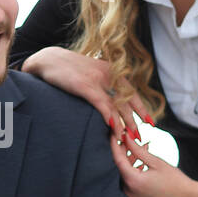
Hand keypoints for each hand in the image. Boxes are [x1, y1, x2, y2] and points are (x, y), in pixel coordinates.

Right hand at [22, 46, 152, 142]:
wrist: (47, 58)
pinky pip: (102, 104)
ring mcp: (96, 80)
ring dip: (124, 124)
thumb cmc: (65, 68)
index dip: (141, 108)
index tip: (150, 121)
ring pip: (116, 105)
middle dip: (135, 120)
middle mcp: (107, 74)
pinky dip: (109, 117)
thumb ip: (99, 82)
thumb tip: (106, 98)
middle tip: (140, 136)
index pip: (131, 92)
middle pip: (126, 101)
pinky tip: (114, 128)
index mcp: (109, 70)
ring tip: (129, 138)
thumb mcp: (87, 72)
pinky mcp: (85, 86)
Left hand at [109, 134, 197, 196]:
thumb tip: (126, 138)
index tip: (114, 132)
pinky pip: (131, 183)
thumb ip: (138, 150)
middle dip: (125, 151)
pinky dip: (135, 172)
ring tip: (144, 147)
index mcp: (132, 181)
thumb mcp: (156, 162)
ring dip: (132, 161)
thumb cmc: (175, 180)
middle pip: (121, 167)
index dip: (115, 143)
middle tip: (131, 137)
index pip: (117, 158)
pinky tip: (144, 163)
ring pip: (126, 175)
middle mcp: (128, 192)